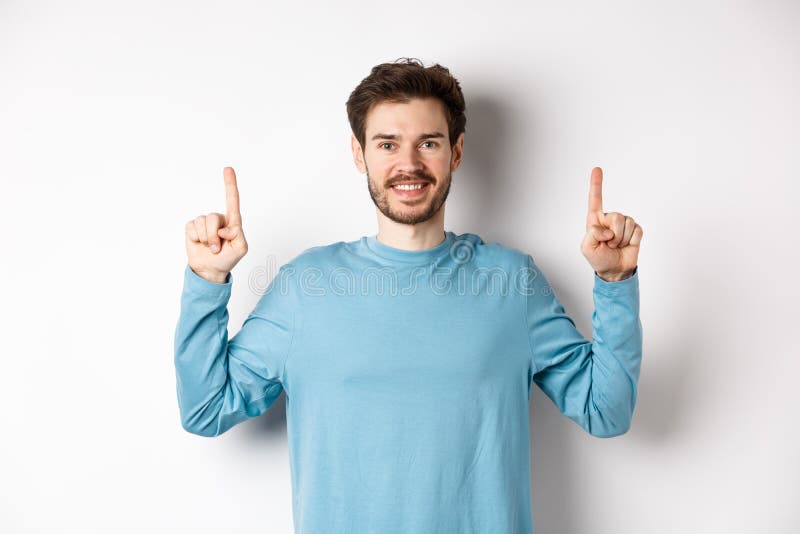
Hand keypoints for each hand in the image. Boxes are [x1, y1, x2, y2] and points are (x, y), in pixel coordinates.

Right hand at [185, 167, 248, 282]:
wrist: (210, 269)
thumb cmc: (227, 258)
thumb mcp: (240, 248)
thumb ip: (237, 235)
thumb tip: (224, 227)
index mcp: (232, 221)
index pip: (232, 200)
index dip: (230, 184)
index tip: (228, 169)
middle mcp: (218, 219)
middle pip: (213, 218)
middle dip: (214, 237)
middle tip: (217, 249)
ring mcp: (204, 222)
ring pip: (202, 223)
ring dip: (206, 240)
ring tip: (210, 248)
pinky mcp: (192, 227)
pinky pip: (192, 227)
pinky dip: (196, 239)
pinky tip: (199, 244)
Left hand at [580, 167, 642, 281]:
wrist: (614, 270)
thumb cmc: (598, 258)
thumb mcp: (587, 248)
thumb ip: (592, 235)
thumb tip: (607, 230)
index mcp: (595, 220)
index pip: (595, 199)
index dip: (596, 184)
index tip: (597, 169)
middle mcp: (609, 218)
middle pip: (616, 216)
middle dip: (614, 234)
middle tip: (609, 245)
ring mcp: (623, 223)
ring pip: (627, 223)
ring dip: (622, 239)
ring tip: (617, 246)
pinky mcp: (635, 229)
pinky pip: (637, 230)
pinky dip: (632, 240)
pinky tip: (627, 245)